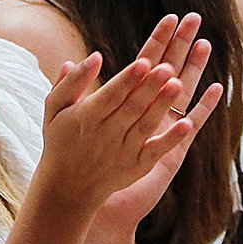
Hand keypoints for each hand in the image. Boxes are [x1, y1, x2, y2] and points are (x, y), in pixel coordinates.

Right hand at [34, 17, 220, 212]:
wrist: (68, 187)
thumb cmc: (61, 139)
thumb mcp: (55, 109)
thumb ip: (72, 82)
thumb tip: (95, 56)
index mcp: (86, 117)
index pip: (110, 95)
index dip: (127, 80)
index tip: (143, 62)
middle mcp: (106, 134)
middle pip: (132, 107)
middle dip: (149, 87)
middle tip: (168, 67)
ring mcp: (123, 151)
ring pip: (146, 125)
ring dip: (162, 106)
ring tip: (179, 83)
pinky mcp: (137, 166)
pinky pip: (155, 151)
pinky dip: (171, 139)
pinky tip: (187, 124)